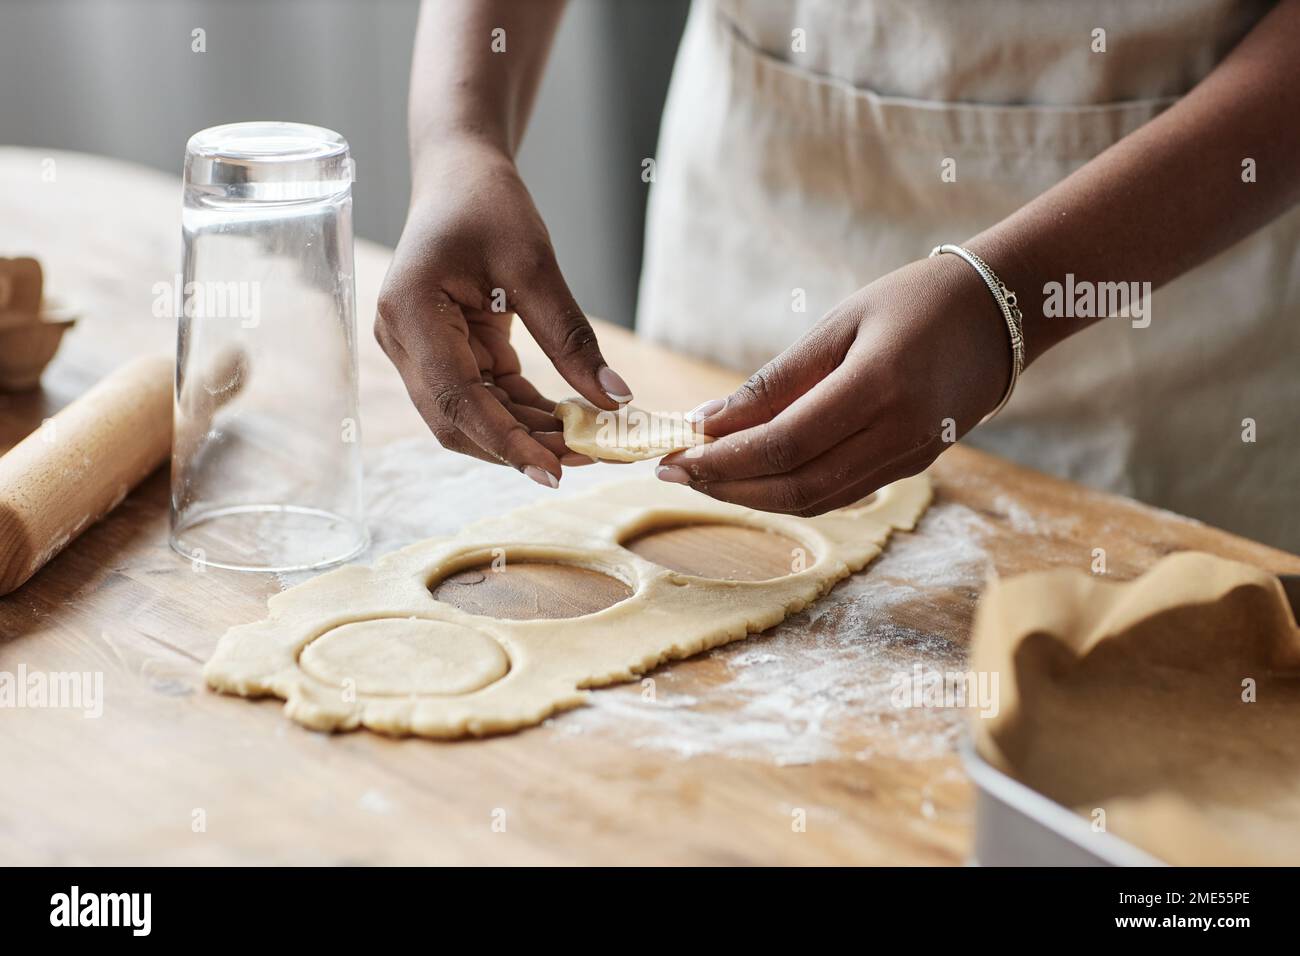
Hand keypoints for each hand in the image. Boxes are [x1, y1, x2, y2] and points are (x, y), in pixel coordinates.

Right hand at [375, 137, 631, 485]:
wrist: (459, 174)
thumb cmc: (488, 204)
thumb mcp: (534, 265)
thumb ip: (571, 337)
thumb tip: (617, 401)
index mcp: (411, 314)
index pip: (457, 399)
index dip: (506, 442)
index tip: (556, 473)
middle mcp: (402, 341)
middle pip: (457, 422)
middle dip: (520, 447)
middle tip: (588, 459)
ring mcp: (418, 352)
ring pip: (470, 418)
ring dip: (526, 436)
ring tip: (588, 445)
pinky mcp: (443, 354)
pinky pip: (483, 398)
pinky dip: (523, 414)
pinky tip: (570, 422)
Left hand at [656, 254, 1011, 514]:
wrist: (1002, 311)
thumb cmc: (914, 301)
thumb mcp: (839, 324)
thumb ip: (776, 381)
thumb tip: (708, 423)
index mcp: (878, 386)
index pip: (784, 443)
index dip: (723, 459)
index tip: (673, 455)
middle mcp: (899, 432)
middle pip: (797, 485)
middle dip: (727, 486)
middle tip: (673, 474)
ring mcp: (911, 456)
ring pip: (817, 499)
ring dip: (754, 496)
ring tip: (704, 477)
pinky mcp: (914, 465)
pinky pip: (840, 492)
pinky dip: (790, 491)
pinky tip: (753, 476)